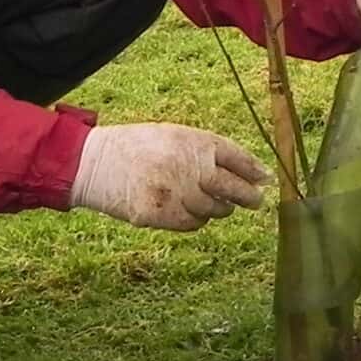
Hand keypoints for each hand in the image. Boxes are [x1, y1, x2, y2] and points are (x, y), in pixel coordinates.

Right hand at [69, 123, 268, 231]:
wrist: (95, 163)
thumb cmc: (136, 147)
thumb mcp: (172, 136)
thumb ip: (205, 151)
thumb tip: (246, 172)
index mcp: (194, 142)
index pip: (236, 157)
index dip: (254, 170)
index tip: (266, 179)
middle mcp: (190, 167)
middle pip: (234, 188)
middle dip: (249, 197)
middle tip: (256, 201)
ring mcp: (178, 193)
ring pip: (215, 210)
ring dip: (218, 208)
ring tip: (210, 202)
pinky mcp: (164, 215)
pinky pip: (194, 224)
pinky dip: (196, 220)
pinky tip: (187, 210)